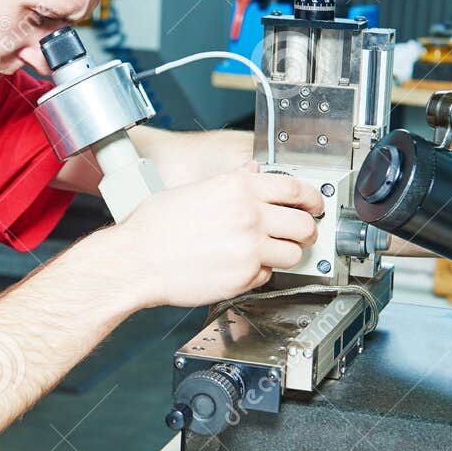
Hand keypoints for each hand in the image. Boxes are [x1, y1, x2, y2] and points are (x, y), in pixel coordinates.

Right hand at [102, 164, 322, 307]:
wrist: (137, 260)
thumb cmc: (155, 226)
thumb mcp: (195, 189)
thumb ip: (232, 181)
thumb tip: (255, 174)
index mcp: (238, 187)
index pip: (296, 188)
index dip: (312, 198)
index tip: (315, 205)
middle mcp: (249, 214)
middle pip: (305, 224)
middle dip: (305, 231)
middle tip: (299, 235)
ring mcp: (250, 247)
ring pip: (293, 254)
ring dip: (285, 255)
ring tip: (266, 254)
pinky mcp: (244, 276)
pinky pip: (268, 275)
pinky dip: (259, 273)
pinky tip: (239, 267)